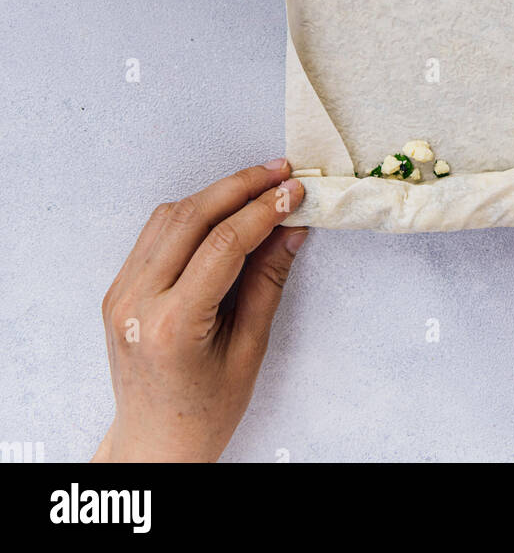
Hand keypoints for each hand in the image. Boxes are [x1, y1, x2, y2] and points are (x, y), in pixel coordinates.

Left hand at [93, 159, 306, 462]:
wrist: (154, 443)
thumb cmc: (205, 411)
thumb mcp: (249, 350)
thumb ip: (268, 283)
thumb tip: (290, 228)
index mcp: (172, 326)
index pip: (223, 245)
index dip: (263, 211)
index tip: (294, 192)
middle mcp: (138, 302)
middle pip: (191, 218)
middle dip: (240, 186)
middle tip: (280, 172)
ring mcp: (122, 293)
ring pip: (169, 217)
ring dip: (216, 193)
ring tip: (258, 184)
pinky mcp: (118, 287)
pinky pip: (155, 234)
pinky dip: (192, 213)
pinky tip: (222, 209)